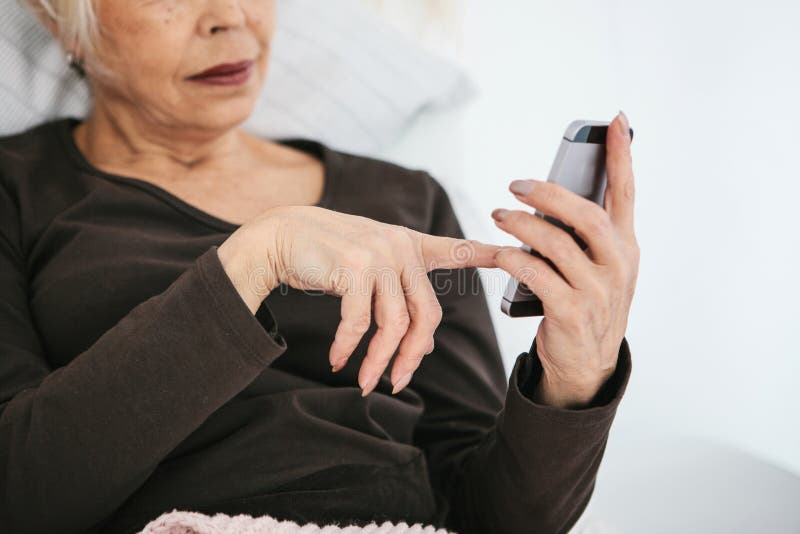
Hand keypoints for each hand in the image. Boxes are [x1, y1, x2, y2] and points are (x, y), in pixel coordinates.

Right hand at [218, 205, 501, 395]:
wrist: (279, 237)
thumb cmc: (324, 257)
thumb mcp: (367, 265)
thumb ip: (396, 293)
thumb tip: (419, 344)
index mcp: (408, 245)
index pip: (454, 249)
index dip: (484, 254)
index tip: (509, 254)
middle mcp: (400, 247)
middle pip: (426, 315)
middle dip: (412, 356)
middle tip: (398, 383)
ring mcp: (379, 256)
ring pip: (394, 325)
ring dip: (379, 361)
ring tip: (364, 382)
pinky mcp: (355, 268)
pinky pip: (360, 323)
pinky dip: (349, 348)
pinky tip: (340, 360)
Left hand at [492, 111, 639, 407]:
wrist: (585, 365)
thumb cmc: (585, 304)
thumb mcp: (597, 269)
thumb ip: (584, 236)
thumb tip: (547, 195)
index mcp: (626, 247)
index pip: (626, 194)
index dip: (621, 156)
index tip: (615, 121)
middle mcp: (618, 266)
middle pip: (585, 216)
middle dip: (548, 194)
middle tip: (515, 184)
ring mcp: (598, 291)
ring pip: (557, 244)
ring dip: (521, 225)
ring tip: (499, 215)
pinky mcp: (572, 313)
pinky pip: (536, 275)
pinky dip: (513, 259)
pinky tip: (499, 252)